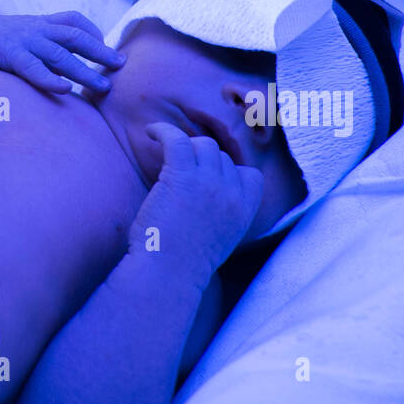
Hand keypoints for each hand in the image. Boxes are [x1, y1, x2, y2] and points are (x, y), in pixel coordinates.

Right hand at [0, 12, 125, 93]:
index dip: (93, 32)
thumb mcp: (21, 38)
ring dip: (84, 70)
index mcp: (40, 24)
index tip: (107, 47)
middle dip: (100, 51)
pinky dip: (49, 78)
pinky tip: (64, 90)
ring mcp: (24, 41)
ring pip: (60, 55)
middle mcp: (36, 29)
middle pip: (76, 36)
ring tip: (103, 86)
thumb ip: (41, 48)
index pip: (74, 21)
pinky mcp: (9, 54)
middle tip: (121, 65)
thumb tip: (61, 67)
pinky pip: (33, 67)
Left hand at [127, 122, 263, 286]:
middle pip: (222, 157)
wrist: (167, 272)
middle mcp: (231, 193)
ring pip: (203, 145)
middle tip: (181, 169)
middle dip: (203, 162)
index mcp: (244, 210)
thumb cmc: (185, 260)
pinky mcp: (181, 175)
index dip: (231, 173)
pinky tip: (152, 132)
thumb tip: (213, 187)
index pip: (250, 175)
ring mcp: (208, 182)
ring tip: (167, 151)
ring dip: (186, 146)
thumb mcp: (222, 237)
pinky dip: (163, 131)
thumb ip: (225, 211)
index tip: (211, 177)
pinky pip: (177, 138)